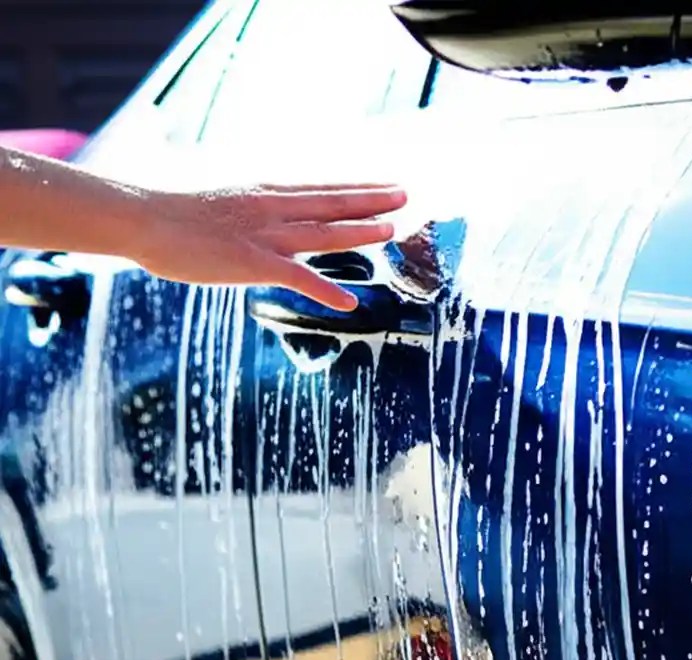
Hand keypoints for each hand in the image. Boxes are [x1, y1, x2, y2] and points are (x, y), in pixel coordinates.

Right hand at [125, 183, 407, 309]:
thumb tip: (278, 219)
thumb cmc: (179, 218)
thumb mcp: (228, 206)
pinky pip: (298, 278)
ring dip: (360, 232)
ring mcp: (265, 236)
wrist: (145, 220)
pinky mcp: (253, 262)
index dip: (357, 188)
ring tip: (392, 229)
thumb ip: (257, 214)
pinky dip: (325, 290)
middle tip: (406, 194)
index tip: (386, 184)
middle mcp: (273, 210)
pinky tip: (349, 302)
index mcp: (266, 195)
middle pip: (331, 203)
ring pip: (323, 233)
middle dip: (371, 200)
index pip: (322, 190)